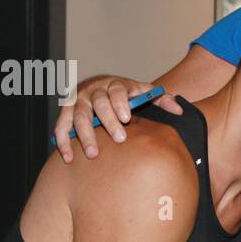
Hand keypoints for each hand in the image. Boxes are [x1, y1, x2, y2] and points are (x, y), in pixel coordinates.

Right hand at [53, 75, 180, 161]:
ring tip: (93, 153)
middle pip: (98, 104)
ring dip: (84, 135)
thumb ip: (161, 100)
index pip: (117, 90)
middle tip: (119, 139)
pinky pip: (61, 125)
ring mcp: (79, 100)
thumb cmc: (127, 96)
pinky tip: (68, 157)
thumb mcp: (145, 93)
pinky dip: (63, 141)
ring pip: (78, 115)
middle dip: (107, 121)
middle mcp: (94, 90)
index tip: (127, 117)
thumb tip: (179, 111)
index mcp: (115, 84)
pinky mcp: (66, 111)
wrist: (103, 87)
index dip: (120, 102)